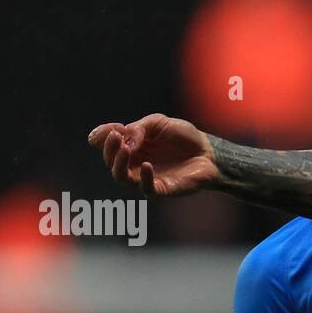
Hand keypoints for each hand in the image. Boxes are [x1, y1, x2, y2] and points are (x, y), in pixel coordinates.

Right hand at [88, 113, 217, 195]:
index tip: (113, 129)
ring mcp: (146, 178)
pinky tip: (147, 165)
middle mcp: (135, 163)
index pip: (107, 144)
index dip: (103, 136)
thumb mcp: (158, 122)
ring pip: (121, 178)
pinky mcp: (161, 189)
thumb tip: (125, 142)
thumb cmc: (184, 136)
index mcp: (131, 146)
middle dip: (109, 148)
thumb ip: (139, 128)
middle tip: (117, 137)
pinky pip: (146, 190)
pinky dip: (144, 179)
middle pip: (110, 161)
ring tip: (126, 150)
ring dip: (119, 164)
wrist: (209, 151)